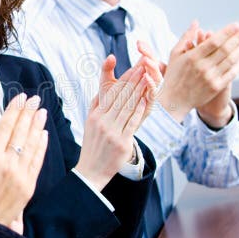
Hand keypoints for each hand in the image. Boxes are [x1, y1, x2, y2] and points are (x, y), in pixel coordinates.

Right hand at [0, 93, 47, 232]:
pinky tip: (43, 134)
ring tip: (41, 111)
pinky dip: (41, 146)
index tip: (20, 98)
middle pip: (21, 132)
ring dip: (37, 125)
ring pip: (32, 144)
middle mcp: (8, 164)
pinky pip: (38, 161)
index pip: (5, 126)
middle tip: (34, 99)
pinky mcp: (29, 186)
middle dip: (28, 112)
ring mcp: (20, 175)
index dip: (14, 110)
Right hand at [75, 58, 148, 190]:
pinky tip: (146, 100)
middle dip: (134, 80)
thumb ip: (97, 106)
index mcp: (96, 115)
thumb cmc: (93, 145)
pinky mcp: (121, 142)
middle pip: (121, 97)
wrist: (91, 170)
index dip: (125, 79)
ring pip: (127, 107)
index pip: (112, 92)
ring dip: (139, 91)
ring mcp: (112, 132)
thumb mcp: (90, 123)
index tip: (135, 68)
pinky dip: (139, 110)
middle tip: (144, 67)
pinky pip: (132, 123)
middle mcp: (103, 121)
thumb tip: (102, 89)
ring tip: (148, 79)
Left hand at [99, 44, 161, 126]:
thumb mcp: (106, 83)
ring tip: (145, 61)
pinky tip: (147, 78)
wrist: (109, 124)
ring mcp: (148, 94)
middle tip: (143, 49)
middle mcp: (146, 83)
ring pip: (156, 78)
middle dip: (150, 56)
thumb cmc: (108, 102)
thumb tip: (111, 56)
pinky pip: (154, 94)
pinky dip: (152, 85)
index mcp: (137, 75)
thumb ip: (107, 69)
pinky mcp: (149, 105)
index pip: (145, 58)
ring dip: (152, 69)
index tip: (139, 42)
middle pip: (153, 66)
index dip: (144, 50)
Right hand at [158, 21, 238, 123]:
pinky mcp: (216, 87)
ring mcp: (211, 77)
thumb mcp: (175, 54)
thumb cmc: (173, 75)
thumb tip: (196, 22)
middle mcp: (203, 67)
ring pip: (231, 60)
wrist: (174, 100)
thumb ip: (186, 37)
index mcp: (192, 57)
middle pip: (226, 48)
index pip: (214, 41)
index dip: (227, 32)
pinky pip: (232, 73)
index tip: (237, 24)